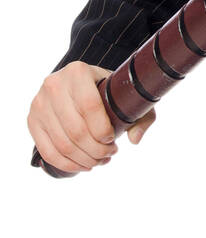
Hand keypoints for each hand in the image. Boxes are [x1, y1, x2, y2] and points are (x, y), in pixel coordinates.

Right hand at [28, 61, 154, 172]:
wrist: (80, 83)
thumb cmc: (108, 90)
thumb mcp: (129, 96)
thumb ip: (141, 116)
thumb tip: (134, 139)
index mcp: (78, 72)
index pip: (90, 107)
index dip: (104, 130)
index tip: (114, 139)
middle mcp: (53, 84)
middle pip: (76, 130)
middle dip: (96, 150)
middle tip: (109, 154)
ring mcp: (39, 103)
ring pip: (62, 144)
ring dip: (84, 160)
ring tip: (99, 160)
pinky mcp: (32, 120)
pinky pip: (47, 151)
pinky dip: (67, 165)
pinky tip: (83, 165)